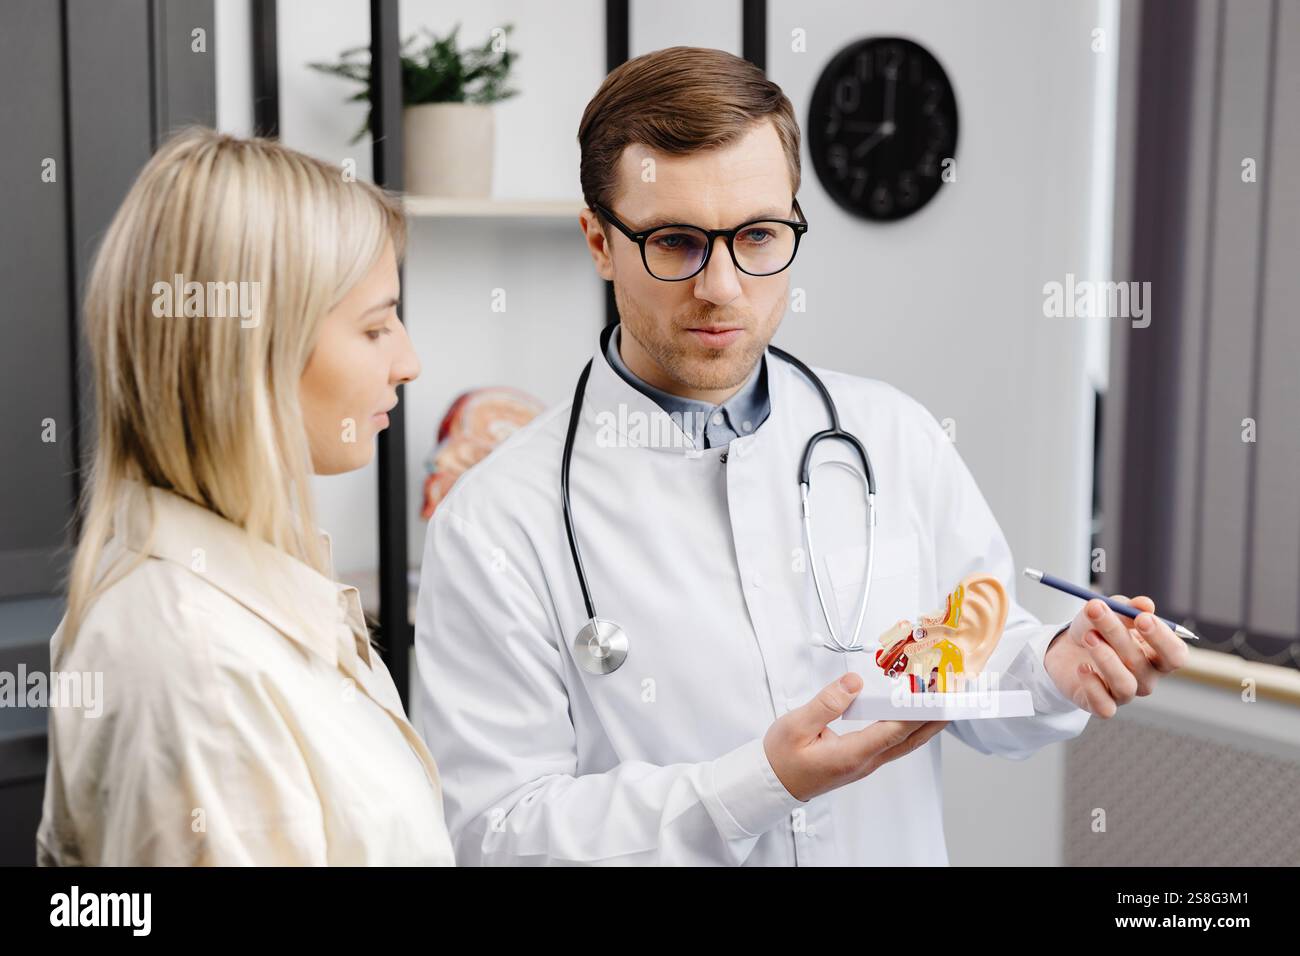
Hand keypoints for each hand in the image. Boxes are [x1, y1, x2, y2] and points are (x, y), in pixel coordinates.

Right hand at [763, 673, 948, 801]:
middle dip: (933, 719)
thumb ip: (827, 703)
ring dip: (925, 724)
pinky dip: (908, 729)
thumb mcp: (796, 726)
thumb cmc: (781, 758)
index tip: (936, 696)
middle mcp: (864, 762)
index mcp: (851, 754)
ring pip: (904, 744)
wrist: (771, 783)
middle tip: (954, 698)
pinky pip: (893, 744)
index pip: (894, 731)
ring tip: (943, 704)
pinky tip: (913, 717)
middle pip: (909, 740)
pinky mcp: (861, 761)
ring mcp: (865, 764)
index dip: (918, 713)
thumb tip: (853, 682)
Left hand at [1044, 595, 1188, 717]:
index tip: (1142, 618)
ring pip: (1125, 684)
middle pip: (1143, 664)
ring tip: (1087, 636)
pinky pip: (1104, 705)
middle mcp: (1146, 677)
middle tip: (1098, 612)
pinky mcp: (1102, 705)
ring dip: (1105, 658)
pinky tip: (1082, 667)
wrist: (1064, 649)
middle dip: (1119, 635)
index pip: (1175, 654)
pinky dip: (1092, 685)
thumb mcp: (1108, 611)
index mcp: (1157, 654)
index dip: (1162, 638)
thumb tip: (1145, 604)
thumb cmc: (1096, 628)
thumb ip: (1126, 608)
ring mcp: (1125, 693)